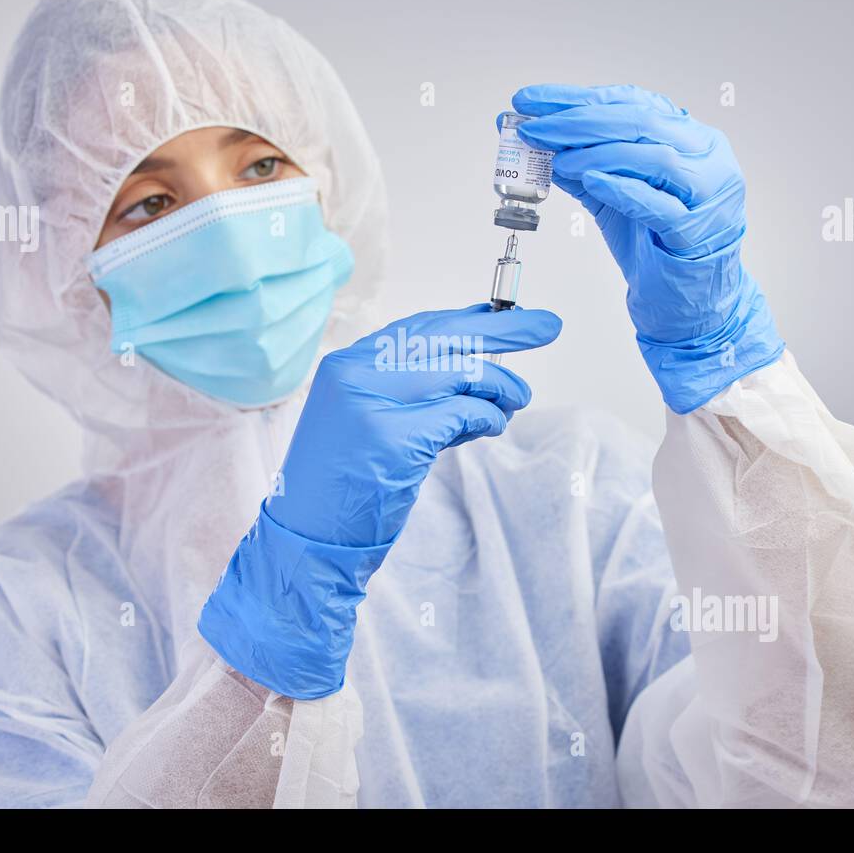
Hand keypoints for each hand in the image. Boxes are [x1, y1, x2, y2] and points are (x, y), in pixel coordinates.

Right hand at [199, 303, 561, 698]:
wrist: (307, 537)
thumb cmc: (342, 484)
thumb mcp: (368, 422)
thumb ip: (412, 391)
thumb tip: (475, 367)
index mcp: (347, 366)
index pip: (417, 329)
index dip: (467, 319)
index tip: (503, 315)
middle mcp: (356, 375)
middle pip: (444, 338)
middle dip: (503, 330)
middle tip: (546, 326)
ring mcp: (373, 405)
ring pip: (461, 374)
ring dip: (501, 386)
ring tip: (517, 399)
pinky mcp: (395, 440)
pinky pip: (462, 413)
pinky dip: (488, 417)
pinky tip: (494, 425)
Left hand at [512, 84, 782, 413]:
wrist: (688, 305)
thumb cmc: (655, 245)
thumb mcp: (612, 196)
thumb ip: (579, 166)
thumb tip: (531, 140)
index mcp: (689, 137)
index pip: (630, 102)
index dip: (577, 98)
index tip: (530, 101)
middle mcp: (707, 156)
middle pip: (639, 121)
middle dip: (577, 120)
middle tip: (532, 124)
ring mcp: (709, 193)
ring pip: (653, 156)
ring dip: (595, 152)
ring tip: (553, 156)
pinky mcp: (698, 232)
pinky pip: (658, 204)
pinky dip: (621, 187)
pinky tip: (587, 178)